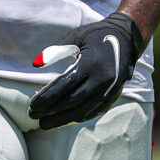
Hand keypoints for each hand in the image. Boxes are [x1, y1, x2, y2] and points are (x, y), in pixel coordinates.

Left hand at [28, 12, 146, 128]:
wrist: (128, 38)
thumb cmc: (96, 35)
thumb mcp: (76, 37)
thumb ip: (55, 50)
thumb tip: (35, 64)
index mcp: (90, 64)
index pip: (64, 86)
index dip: (46, 98)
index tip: (32, 106)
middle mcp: (102, 79)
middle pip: (72, 102)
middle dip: (51, 111)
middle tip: (33, 116)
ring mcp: (110, 89)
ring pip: (83, 110)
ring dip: (63, 119)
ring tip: (45, 123)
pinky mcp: (114, 95)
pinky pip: (94, 111)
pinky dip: (78, 117)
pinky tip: (65, 119)